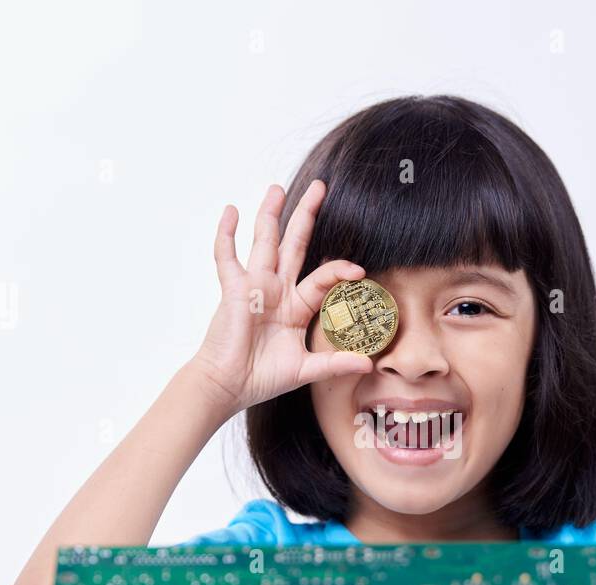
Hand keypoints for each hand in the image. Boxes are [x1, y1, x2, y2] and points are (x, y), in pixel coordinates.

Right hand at [191, 180, 373, 415]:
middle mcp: (276, 290)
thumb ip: (335, 363)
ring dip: (270, 214)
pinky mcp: (233, 289)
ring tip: (276, 188)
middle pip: (294, 244)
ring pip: (264, 241)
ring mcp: (253, 286)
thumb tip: (368, 364)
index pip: (322, 278)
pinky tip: (231, 210)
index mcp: (294, 307)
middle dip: (306, 215)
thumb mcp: (305, 369)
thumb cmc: (261, 378)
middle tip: (320, 186)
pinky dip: (227, 234)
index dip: (339, 270)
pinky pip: (227, 256)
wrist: (228, 386)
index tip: (359, 271)